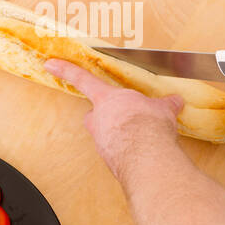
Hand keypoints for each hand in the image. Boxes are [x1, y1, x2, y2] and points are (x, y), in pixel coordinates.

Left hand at [44, 59, 183, 179]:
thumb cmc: (148, 125)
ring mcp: (101, 141)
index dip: (65, 70)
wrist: (146, 155)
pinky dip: (125, 150)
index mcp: (107, 99)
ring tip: (140, 137)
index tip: (49, 64)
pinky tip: (140, 151)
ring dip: (118, 134)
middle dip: (106, 115)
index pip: (83, 79)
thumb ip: (165, 104)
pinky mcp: (108, 159)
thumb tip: (175, 101)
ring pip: (105, 134)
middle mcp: (99, 119)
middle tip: (123, 116)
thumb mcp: (162, 108)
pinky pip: (114, 151)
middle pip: (94, 114)